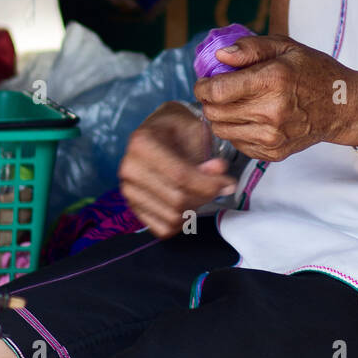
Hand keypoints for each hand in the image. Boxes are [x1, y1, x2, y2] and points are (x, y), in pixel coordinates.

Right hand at [118, 101, 238, 237]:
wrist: (160, 132)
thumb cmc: (178, 129)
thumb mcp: (196, 130)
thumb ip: (207, 152)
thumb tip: (219, 171)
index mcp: (142, 144)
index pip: (179, 176)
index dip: (209, 183)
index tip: (229, 182)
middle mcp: (129, 169)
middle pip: (177, 199)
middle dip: (206, 195)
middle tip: (221, 185)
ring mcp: (129, 191)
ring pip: (172, 216)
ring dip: (196, 207)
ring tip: (204, 190)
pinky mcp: (134, 208)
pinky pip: (163, 228)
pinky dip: (183, 221)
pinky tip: (191, 203)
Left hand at [193, 34, 357, 161]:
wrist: (343, 106)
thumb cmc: (313, 71)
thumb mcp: (285, 47)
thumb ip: (250, 48)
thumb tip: (219, 56)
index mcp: (272, 81)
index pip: (217, 91)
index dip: (203, 86)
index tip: (205, 81)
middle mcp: (271, 112)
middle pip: (215, 112)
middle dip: (209, 100)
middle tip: (217, 90)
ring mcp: (272, 137)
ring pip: (222, 130)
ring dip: (220, 116)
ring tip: (233, 103)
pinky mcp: (273, 153)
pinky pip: (237, 143)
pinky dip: (236, 130)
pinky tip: (249, 117)